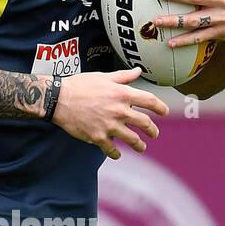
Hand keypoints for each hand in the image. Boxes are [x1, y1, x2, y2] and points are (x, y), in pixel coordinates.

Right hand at [52, 67, 168, 160]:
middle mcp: (119, 111)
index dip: (160, 107)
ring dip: (140, 145)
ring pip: (133, 139)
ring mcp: (109, 126)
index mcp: (122, 94)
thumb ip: (123, 76)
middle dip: (152, 130)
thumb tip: (137, 71)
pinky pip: (112, 149)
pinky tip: (117, 154)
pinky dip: (116, 153)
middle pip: (145, 123)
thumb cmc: (80, 85)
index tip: (164, 112)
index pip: (149, 101)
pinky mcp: (98, 137)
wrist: (59, 99)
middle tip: (154, 134)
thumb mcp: (103, 77)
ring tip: (142, 147)